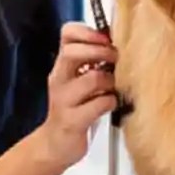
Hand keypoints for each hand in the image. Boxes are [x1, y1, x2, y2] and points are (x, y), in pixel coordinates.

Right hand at [35, 22, 118, 170]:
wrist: (56, 143)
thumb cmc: (73, 108)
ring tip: (112, 87)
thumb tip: (118, 43)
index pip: (67, 34)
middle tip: (115, 59)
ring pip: (93, 78)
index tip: (106, 38)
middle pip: (73, 52)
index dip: (88, 31)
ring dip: (110, 81)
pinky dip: (111, 102)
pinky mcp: (73, 121)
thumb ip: (92, 62)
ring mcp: (64, 100)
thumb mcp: (77, 80)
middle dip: (100, 51)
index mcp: (62, 65)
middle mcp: (60, 79)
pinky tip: (110, 104)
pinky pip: (100, 103)